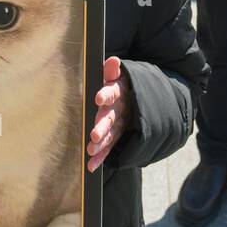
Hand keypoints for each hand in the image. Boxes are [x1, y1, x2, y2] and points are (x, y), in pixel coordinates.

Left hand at [87, 57, 128, 171]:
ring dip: (102, 143)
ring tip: (91, 150)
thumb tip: (113, 60)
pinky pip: (109, 147)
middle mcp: (119, 109)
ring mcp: (120, 124)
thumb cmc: (116, 83)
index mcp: (117, 91)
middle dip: (103, 126)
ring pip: (111, 134)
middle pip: (111, 117)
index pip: (113, 92)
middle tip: (94, 134)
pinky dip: (101, 157)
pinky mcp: (117, 135)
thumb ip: (111, 70)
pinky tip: (91, 165)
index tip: (98, 97)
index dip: (106, 95)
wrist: (135, 96)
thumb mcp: (116, 74)